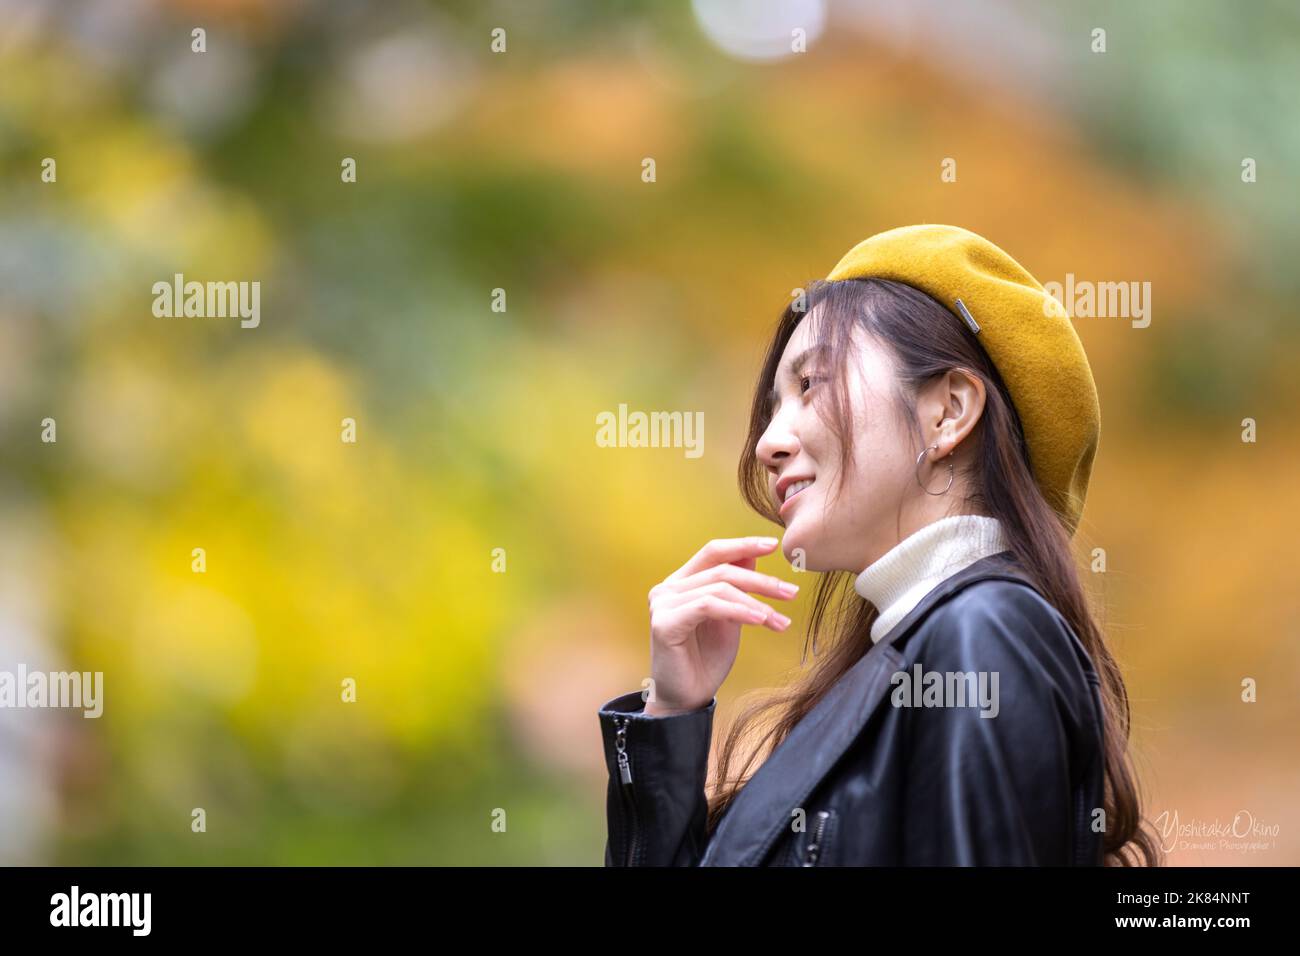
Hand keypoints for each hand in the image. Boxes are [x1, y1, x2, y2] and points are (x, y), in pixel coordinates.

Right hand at [644, 536, 798, 713]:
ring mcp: (662, 603)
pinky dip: (738, 611)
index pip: (713, 552)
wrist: (687, 699)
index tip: (774, 545)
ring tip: (780, 621)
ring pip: (719, 587)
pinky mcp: (664, 622)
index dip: (743, 544)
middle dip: (761, 581)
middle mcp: (668, 588)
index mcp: (682, 582)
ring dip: (757, 602)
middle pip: (722, 569)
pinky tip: (760, 620)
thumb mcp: (731, 618)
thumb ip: (737, 588)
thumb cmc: (707, 660)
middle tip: (791, 593)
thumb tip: (753, 555)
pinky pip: (708, 606)